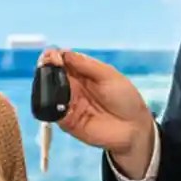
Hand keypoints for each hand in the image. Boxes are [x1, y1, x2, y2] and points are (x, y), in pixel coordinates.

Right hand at [38, 48, 155, 176]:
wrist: (134, 127)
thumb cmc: (125, 97)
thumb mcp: (108, 75)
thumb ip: (86, 65)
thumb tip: (64, 53)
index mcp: (82, 73)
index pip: (62, 61)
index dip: (55, 56)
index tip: (52, 55)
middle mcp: (72, 86)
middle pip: (52, 75)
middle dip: (47, 68)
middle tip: (48, 65)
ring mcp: (68, 104)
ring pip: (49, 93)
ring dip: (45, 86)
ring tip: (49, 81)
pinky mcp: (66, 121)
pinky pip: (53, 112)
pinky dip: (49, 106)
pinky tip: (52, 99)